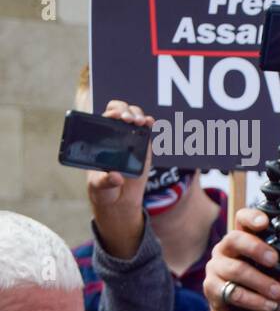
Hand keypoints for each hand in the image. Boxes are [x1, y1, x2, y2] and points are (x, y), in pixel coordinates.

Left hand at [87, 100, 153, 258]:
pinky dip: (149, 123)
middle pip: (119, 111)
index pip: (103, 119)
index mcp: (99, 140)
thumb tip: (117, 177)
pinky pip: (146, 129)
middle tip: (128, 120)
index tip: (115, 117)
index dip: (110, 114)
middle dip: (125, 111)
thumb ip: (106, 181)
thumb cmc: (104, 190)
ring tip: (140, 122)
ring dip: (137, 114)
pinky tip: (150, 122)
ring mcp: (130, 138)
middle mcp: (114, 135)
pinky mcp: (143, 146)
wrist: (119, 200)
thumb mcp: (99, 186)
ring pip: (133, 116)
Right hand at [203, 207, 279, 310]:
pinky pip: (233, 293)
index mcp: (243, 239)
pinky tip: (269, 306)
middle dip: (257, 248)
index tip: (265, 223)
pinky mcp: (211, 288)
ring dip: (261, 282)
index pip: (242, 219)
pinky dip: (254, 301)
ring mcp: (215, 268)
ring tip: (279, 293)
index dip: (251, 217)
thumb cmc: (264, 287)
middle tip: (275, 261)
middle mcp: (225, 249)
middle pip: (235, 239)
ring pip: (237, 270)